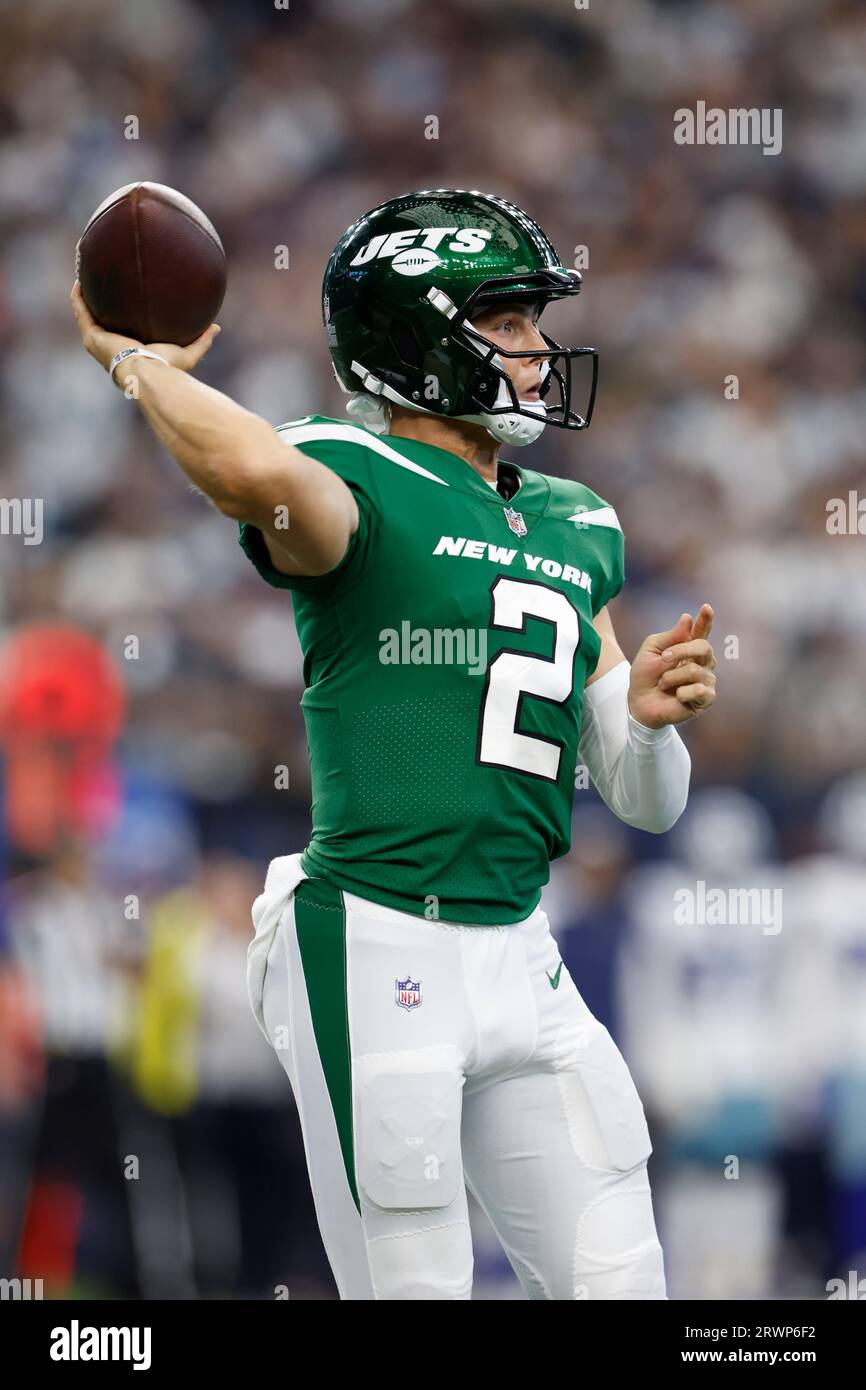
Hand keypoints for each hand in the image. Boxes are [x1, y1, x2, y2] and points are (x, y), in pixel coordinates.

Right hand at [70, 281, 220, 377]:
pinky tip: (80, 278)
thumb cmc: (168, 369)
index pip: (122, 331)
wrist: (150, 374)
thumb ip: (201, 341)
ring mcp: (99, 343)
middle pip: (102, 321)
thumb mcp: (188, 352)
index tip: (125, 298)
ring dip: (84, 294)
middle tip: (102, 281)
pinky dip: (79, 296)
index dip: (120, 315)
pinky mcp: (92, 337)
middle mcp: (111, 348)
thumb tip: (216, 327)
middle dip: (99, 302)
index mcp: (129, 352)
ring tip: (85, 272)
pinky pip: (81, 311)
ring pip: (87, 314)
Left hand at [627, 604, 716, 728]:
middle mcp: (702, 662)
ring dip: (671, 677)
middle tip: (664, 658)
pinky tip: (676, 696)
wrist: (639, 701)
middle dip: (681, 651)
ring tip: (662, 684)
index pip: (701, 631)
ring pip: (695, 671)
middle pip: (704, 647)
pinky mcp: (705, 698)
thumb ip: (670, 637)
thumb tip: (687, 619)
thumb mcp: (651, 651)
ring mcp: (706, 680)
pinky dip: (682, 692)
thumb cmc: (645, 675)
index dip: (705, 620)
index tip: (706, 608)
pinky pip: (700, 690)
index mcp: (689, 647)